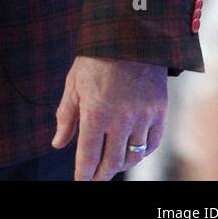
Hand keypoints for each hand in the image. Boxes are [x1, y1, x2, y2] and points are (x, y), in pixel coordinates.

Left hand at [51, 55, 167, 179]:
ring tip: (110, 166)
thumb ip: (66, 116)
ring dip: (120, 165)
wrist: (128, 36)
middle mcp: (121, 118)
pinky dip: (141, 153)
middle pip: (112, 161)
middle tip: (94, 179)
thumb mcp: (74, 84)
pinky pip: (152, 143)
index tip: (80, 181)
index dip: (83, 172)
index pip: (88, 153)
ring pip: (133, 155)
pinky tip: (132, 153)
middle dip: (101, 174)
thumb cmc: (96, 59)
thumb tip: (58, 143)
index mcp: (96, 111)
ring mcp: (143, 116)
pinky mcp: (159, 111)